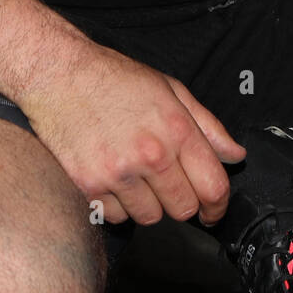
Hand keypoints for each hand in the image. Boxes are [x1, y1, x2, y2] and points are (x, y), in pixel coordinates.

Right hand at [16, 41, 246, 226]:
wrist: (58, 74)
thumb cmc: (113, 78)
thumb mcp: (169, 89)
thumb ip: (207, 125)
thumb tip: (234, 155)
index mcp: (175, 128)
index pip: (213, 187)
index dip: (218, 205)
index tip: (212, 210)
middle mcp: (150, 154)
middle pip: (183, 210)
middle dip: (180, 200)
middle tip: (165, 181)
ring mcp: (118, 173)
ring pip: (150, 218)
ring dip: (146, 203)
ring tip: (133, 173)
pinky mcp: (89, 186)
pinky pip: (115, 218)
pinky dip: (116, 205)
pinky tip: (110, 177)